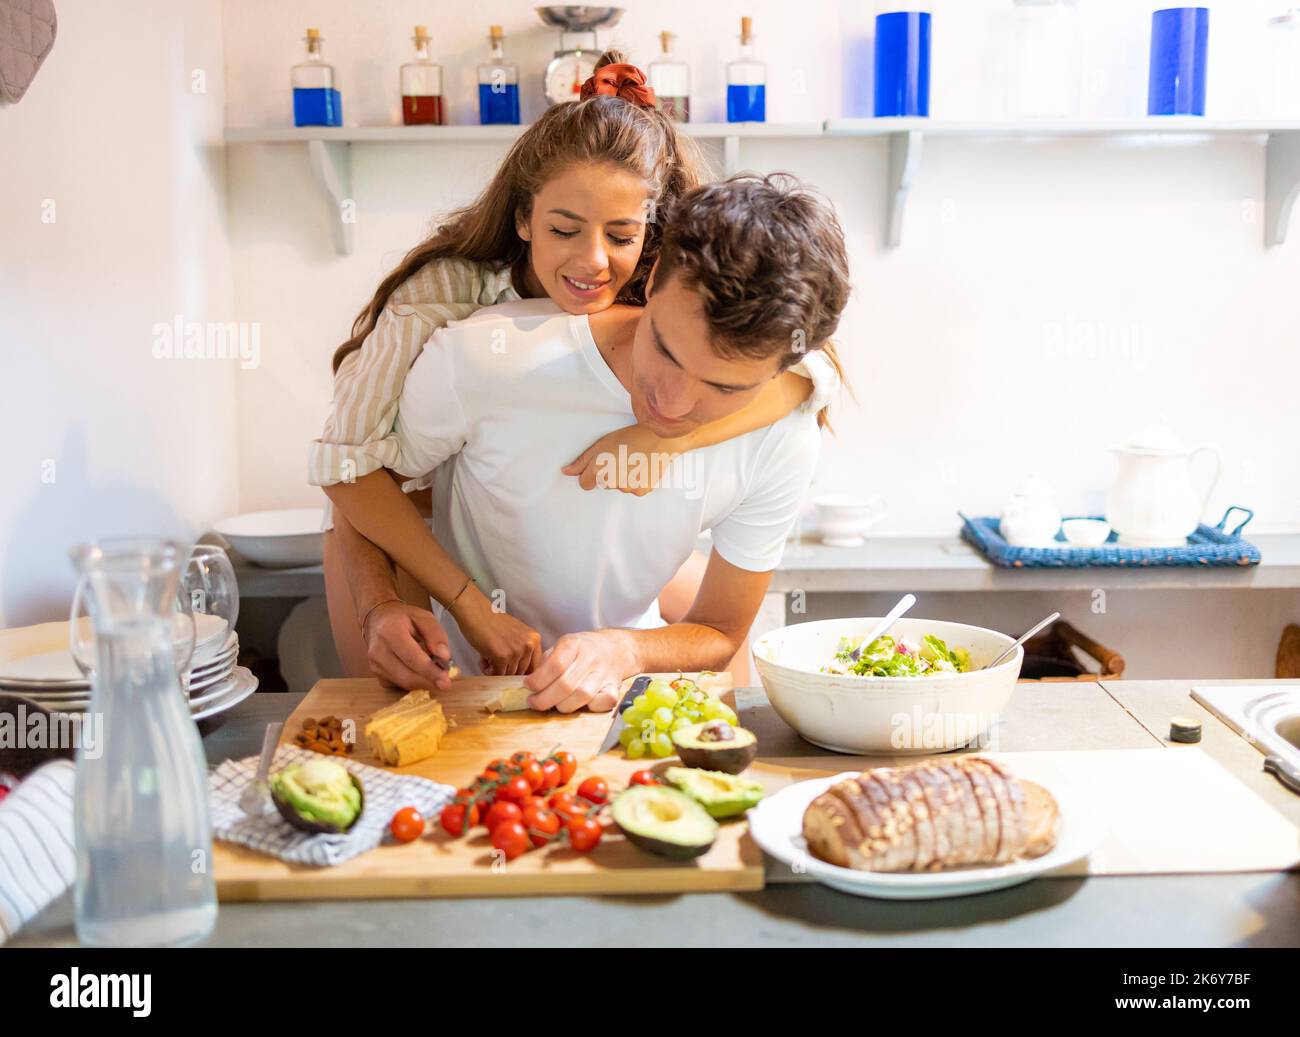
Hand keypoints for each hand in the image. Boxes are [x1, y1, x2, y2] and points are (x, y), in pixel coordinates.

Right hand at [363, 602, 452, 691]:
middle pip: (406, 676)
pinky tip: (422, 674)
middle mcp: (378, 651)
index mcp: (390, 631)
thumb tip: (445, 656)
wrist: (377, 620)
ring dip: (424, 683)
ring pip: (404, 683)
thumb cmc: (403, 618)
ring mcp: (374, 665)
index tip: (446, 680)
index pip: (411, 657)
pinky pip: (399, 685)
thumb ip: (436, 634)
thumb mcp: (423, 617)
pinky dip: (414, 683)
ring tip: (437, 675)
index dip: (430, 671)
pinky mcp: (377, 675)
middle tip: (447, 682)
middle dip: (429, 682)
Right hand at [453, 592, 542, 676]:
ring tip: (487, 658)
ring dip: (496, 670)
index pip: (536, 666)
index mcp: (534, 639)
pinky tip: (482, 658)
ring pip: (509, 674)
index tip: (512, 670)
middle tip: (494, 661)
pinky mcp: (502, 656)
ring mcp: (516, 651)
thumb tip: (523, 673)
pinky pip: (497, 674)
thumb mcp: (516, 634)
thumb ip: (523, 650)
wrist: (475, 612)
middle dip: (507, 670)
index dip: (523, 672)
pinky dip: (488, 670)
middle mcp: (529, 645)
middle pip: (521, 672)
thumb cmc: (492, 622)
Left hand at [523, 629, 638, 712]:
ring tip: (553, 705)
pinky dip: (590, 708)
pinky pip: (603, 702)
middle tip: (533, 702)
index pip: (556, 665)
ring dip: (562, 706)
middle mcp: (591, 658)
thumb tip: (531, 684)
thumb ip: (546, 662)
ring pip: (582, 696)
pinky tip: (579, 705)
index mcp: (574, 644)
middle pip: (566, 685)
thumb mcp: (562, 646)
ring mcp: (604, 674)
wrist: (614, 648)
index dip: (539, 680)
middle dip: (544, 699)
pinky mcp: (615, 687)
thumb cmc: (582, 650)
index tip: (528, 686)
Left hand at [562, 423, 683, 494]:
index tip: (601, 464)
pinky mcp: (640, 491)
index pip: (585, 484)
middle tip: (621, 457)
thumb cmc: (631, 437)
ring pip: (619, 487)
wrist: (660, 438)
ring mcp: (627, 488)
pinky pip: (633, 489)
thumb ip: (582, 461)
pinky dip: (636, 481)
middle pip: (604, 484)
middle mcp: (611, 482)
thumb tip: (566, 472)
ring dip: (623, 477)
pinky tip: (642, 467)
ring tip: (634, 460)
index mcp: (599, 470)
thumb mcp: (602, 444)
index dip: (591, 474)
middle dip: (609, 474)